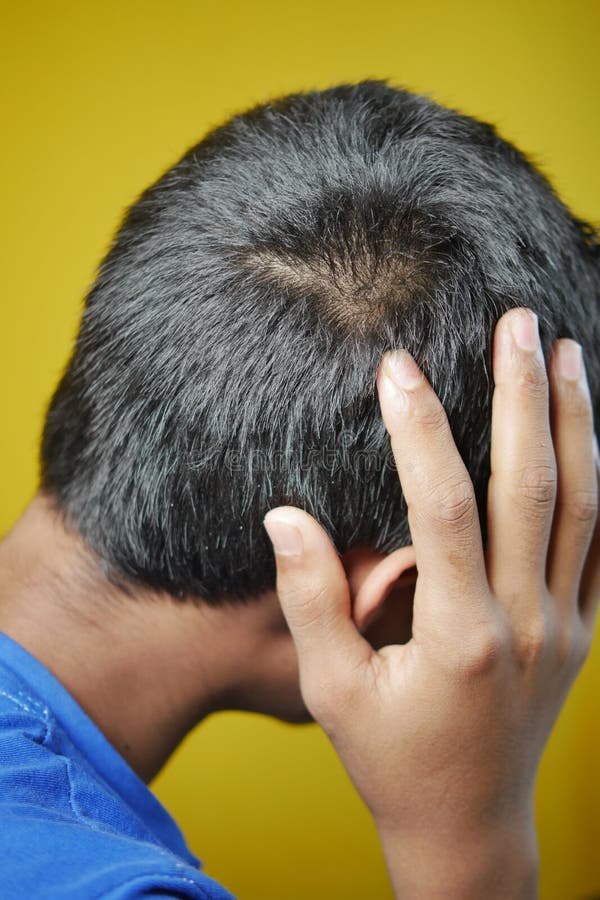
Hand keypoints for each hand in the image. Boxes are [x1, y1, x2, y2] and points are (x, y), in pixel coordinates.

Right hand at [263, 307, 599, 898]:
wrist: (468, 824)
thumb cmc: (391, 758)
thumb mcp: (330, 690)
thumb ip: (309, 599)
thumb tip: (284, 516)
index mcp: (459, 638)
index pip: (444, 510)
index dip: (418, 432)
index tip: (396, 368)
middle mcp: (524, 622)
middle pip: (531, 487)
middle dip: (521, 396)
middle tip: (515, 323)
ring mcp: (564, 625)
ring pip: (582, 505)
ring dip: (574, 423)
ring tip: (564, 352)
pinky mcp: (582, 630)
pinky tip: (590, 430)